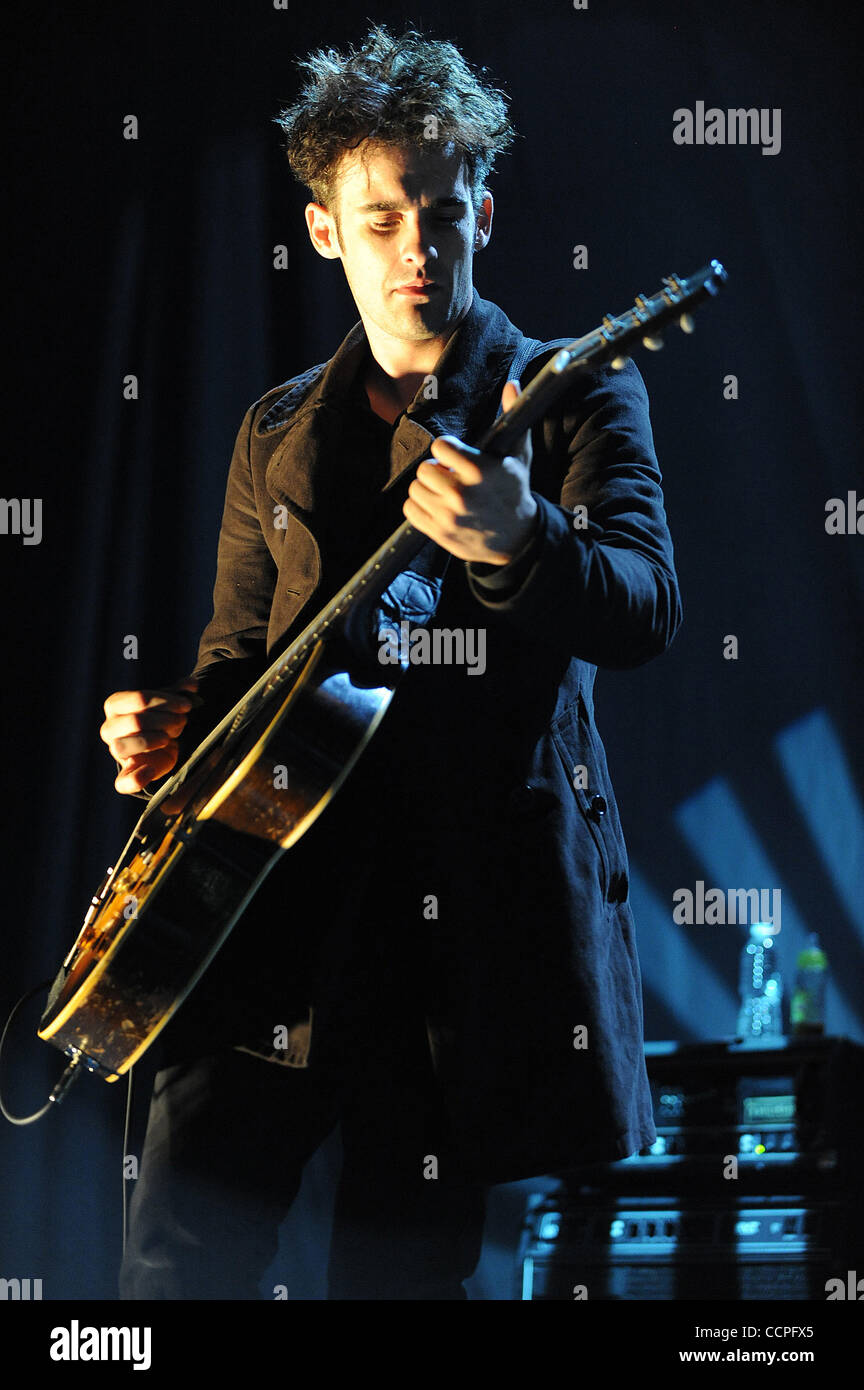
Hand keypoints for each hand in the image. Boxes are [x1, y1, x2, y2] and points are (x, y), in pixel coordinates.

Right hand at [100, 678, 199, 793]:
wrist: (163, 742)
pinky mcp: (127, 773)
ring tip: (170, 737)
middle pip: (135, 721)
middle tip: (182, 721)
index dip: (166, 701)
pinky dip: (136, 779)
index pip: (139, 698)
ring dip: (154, 740)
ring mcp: (116, 751)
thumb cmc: (162, 717)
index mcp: (115, 705)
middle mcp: (110, 728)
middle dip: (165, 719)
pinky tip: (151, 770)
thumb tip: (192, 684)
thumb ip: (181, 692)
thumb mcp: (169, 702)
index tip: (186, 705)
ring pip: (122, 746)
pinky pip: (122, 783)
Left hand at [403, 379, 536, 564]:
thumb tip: (512, 383)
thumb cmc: (514, 490)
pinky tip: (437, 505)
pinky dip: (419, 506)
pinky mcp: (439, 532)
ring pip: (415, 489)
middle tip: (450, 475)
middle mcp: (461, 494)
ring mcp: (448, 516)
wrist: (517, 538)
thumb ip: (512, 416)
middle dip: (436, 470)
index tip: (456, 456)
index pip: (440, 447)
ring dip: (427, 488)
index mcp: (479, 471)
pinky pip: (410, 510)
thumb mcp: (519, 454)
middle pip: (424, 468)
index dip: (447, 449)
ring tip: (445, 491)